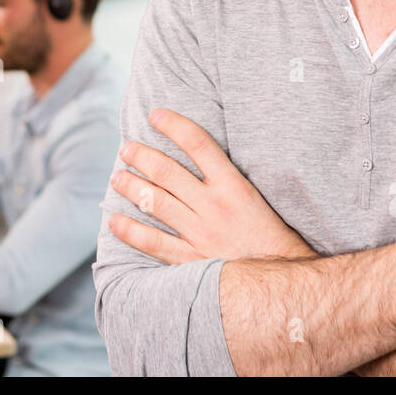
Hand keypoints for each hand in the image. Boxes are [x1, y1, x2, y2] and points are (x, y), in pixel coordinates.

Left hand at [108, 108, 315, 263]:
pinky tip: (115, 220)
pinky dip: (131, 231)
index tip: (155, 115)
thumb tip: (198, 154)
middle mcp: (214, 206)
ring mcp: (201, 234)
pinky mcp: (191, 260)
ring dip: (131, 187)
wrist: (280, 280)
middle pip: (168, 172)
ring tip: (117, 177)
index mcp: (234, 186)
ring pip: (155, 202)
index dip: (174, 125)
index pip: (199, 144)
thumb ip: (226, 178)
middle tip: (126, 148)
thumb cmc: (270, 235)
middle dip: (141, 156)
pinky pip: (154, 243)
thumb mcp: (254, 197)